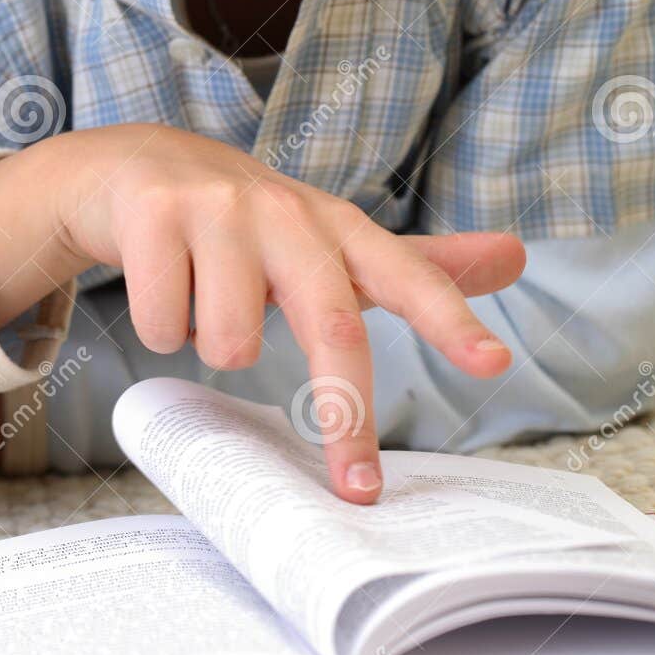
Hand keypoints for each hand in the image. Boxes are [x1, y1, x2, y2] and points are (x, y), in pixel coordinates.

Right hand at [48, 123, 524, 505]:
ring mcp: (218, 207)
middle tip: (355, 488)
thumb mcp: (329, 240)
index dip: (450, 317)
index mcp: (335, 224)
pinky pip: (162, 325)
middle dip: (345, 417)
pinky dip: (158, 327)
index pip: (404, 272)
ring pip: (229, 342)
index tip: (493, 362)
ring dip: (210, 344)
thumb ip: (418, 263)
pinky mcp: (155, 215)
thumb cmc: (248, 222)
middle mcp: (285, 209)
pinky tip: (162, 287)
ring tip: (202, 304)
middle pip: (331, 326)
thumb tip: (518, 254)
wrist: (136, 166)